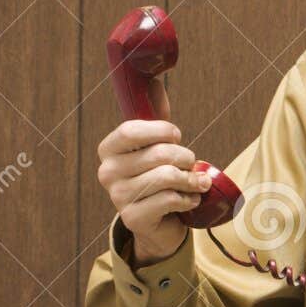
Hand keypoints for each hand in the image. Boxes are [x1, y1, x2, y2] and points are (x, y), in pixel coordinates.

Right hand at [96, 74, 213, 262]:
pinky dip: (188, 198)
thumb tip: (155, 84)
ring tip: (198, 182)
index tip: (176, 135)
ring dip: (191, 179)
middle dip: (184, 157)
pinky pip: (170, 200)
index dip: (160, 130)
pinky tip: (191, 199)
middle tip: (192, 162)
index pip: (130, 131)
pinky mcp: (134, 218)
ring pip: (166, 177)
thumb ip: (155, 117)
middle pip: (156, 154)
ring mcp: (118, 197)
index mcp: (108, 149)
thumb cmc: (157, 176)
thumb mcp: (155, 145)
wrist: (157, 222)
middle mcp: (107, 172)